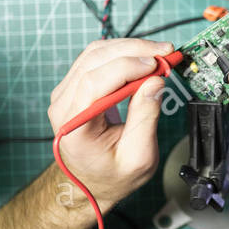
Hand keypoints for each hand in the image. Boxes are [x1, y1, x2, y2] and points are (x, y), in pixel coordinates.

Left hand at [48, 38, 174, 212]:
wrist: (92, 181)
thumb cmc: (112, 175)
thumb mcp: (138, 157)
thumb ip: (146, 118)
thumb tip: (155, 82)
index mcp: (73, 127)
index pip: (93, 82)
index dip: (126, 67)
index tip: (156, 64)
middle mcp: (63, 105)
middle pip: (93, 60)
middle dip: (133, 50)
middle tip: (165, 52)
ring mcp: (66, 93)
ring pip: (95, 53)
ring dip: (129, 47)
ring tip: (158, 54)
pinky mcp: (75, 86)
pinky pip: (96, 58)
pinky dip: (122, 52)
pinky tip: (143, 57)